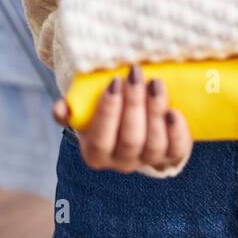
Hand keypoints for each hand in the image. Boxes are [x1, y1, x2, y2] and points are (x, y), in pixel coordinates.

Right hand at [51, 64, 192, 173]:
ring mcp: (147, 161)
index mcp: (95, 154)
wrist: (137, 125)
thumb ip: (69, 110)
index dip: (108, 111)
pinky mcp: (170, 156)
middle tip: (136, 75)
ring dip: (155, 111)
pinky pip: (176, 150)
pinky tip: (174, 111)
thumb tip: (60, 109)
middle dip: (134, 104)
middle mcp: (121, 162)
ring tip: (156, 84)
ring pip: (154, 144)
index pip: (100, 139)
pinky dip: (177, 132)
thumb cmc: (107, 114)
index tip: (114, 81)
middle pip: (130, 139)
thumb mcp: (85, 112)